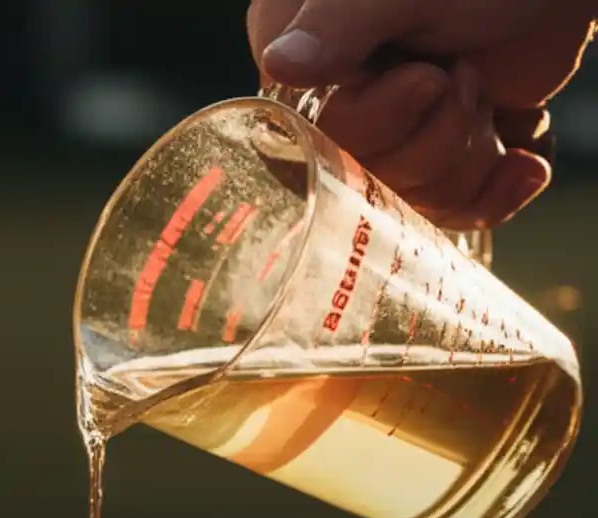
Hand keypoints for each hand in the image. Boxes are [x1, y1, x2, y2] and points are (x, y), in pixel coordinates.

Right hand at [246, 0, 594, 228]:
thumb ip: (338, 25)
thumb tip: (280, 66)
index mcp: (299, 59)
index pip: (309, 140)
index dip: (377, 124)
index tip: (425, 74)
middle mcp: (329, 101)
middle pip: (359, 179)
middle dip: (434, 139)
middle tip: (461, 73)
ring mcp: (383, 134)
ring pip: (406, 200)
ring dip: (468, 152)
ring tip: (485, 91)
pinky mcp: (433, 155)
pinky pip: (443, 211)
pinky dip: (492, 191)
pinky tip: (518, 160)